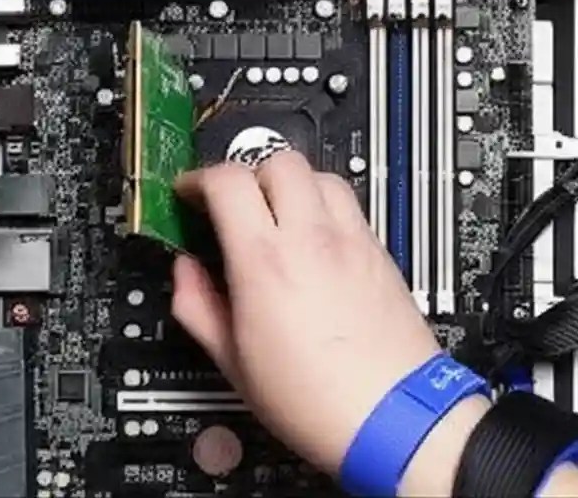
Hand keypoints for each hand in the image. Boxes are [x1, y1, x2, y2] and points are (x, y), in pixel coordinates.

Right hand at [169, 151, 445, 477]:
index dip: (199, 180)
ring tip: (275, 215)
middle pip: (278, 162)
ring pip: (320, 175)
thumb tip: (185, 274)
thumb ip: (198, 307)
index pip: (228, 181)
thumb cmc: (318, 400)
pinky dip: (323, 206)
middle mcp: (313, 239)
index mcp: (266, 262)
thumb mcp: (234, 363)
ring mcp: (353, 241)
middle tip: (232, 203)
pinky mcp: (380, 252)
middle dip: (247, 174)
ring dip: (290, 184)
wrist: (391, 415)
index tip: (189, 194)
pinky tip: (312, 238)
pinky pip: (349, 205)